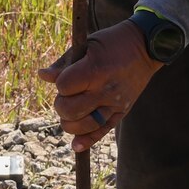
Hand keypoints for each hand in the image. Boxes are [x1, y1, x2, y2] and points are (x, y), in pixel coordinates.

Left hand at [39, 19, 162, 152]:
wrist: (146, 47)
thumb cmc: (111, 42)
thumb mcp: (86, 45)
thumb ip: (64, 63)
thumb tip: (42, 75)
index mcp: (94, 70)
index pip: (64, 87)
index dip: (60, 84)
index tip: (66, 78)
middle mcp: (105, 90)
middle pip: (70, 110)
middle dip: (61, 104)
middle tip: (67, 96)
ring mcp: (114, 104)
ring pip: (84, 126)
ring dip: (70, 122)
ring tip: (71, 113)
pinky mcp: (122, 112)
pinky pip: (103, 132)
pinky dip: (87, 141)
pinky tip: (76, 146)